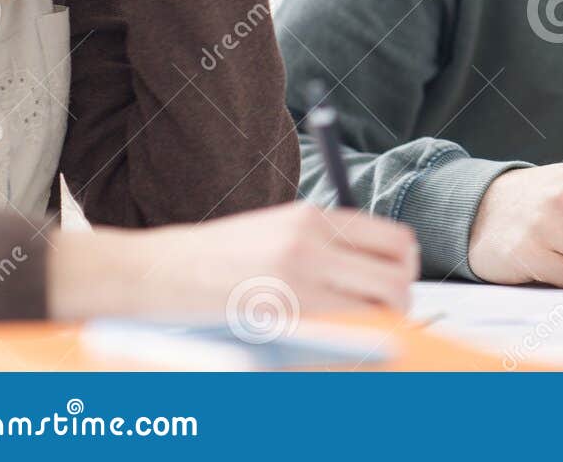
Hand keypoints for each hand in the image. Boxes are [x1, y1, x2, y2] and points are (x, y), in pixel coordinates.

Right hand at [47, 202, 418, 319]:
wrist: (158, 273)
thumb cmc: (217, 256)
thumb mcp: (277, 229)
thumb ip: (325, 241)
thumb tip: (374, 268)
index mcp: (313, 218)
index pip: (393, 240)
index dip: (405, 267)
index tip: (397, 282)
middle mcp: (311, 244)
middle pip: (395, 276)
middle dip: (401, 300)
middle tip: (390, 314)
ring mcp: (296, 281)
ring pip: (377, 307)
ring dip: (382, 322)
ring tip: (367, 332)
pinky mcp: (280, 315)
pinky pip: (342, 332)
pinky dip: (353, 340)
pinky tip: (341, 344)